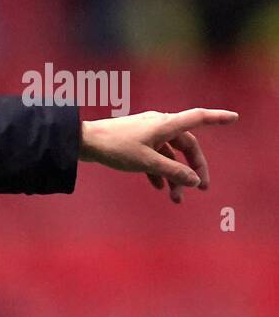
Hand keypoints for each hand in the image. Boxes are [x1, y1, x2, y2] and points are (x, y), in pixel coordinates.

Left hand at [78, 108, 238, 202]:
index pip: (198, 117)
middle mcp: (158, 125)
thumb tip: (193, 180)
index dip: (218, 117)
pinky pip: (153, 156)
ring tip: (175, 199)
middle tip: (201, 187)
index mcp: (165, 124)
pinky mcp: (134, 142)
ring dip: (174, 175)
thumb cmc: (115, 148)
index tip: (235, 118)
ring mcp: (146, 133)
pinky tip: (157, 187)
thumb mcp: (147, 162)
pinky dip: (158, 171)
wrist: (82, 142)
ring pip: (168, 154)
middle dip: (194, 167)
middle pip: (186, 145)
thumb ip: (172, 171)